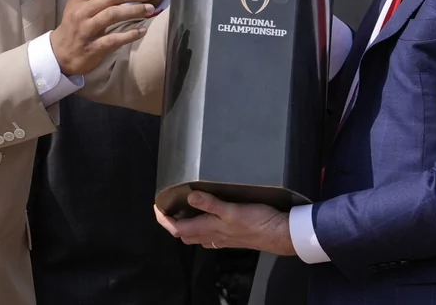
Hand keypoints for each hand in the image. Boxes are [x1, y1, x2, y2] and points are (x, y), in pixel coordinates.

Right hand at [51, 0, 156, 75]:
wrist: (59, 54)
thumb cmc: (77, 25)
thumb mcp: (88, 4)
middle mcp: (81, 11)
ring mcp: (85, 29)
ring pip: (113, 15)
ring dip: (135, 10)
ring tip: (150, 10)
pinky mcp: (91, 47)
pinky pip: (113, 39)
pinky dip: (130, 35)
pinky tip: (141, 31)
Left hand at [154, 192, 295, 256]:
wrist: (278, 234)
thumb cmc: (257, 222)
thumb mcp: (232, 210)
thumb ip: (210, 204)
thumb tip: (189, 197)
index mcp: (209, 228)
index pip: (177, 228)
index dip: (164, 219)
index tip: (156, 207)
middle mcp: (212, 236)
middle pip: (185, 234)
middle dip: (172, 223)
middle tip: (168, 207)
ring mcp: (222, 238)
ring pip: (197, 235)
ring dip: (187, 225)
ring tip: (183, 210)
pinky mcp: (232, 236)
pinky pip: (210, 235)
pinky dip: (202, 227)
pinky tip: (208, 217)